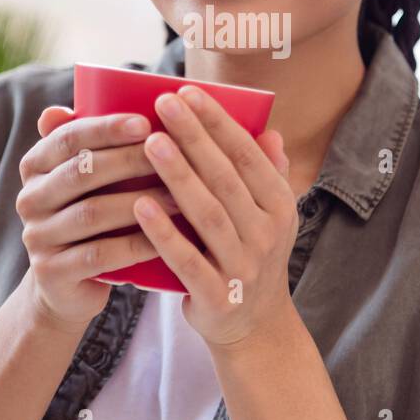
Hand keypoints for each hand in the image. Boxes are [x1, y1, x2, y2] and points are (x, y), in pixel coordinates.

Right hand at [15, 106, 180, 331]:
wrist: (68, 287)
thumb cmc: (93, 217)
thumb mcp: (90, 179)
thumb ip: (97, 142)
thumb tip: (108, 96)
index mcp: (35, 166)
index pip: (67, 138)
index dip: (106, 128)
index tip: (147, 122)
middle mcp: (28, 199)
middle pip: (80, 172)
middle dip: (129, 160)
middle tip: (173, 153)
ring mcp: (36, 238)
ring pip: (91, 213)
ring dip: (139, 202)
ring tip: (180, 196)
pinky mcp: (51, 273)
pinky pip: (98, 254)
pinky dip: (135, 244)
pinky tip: (166, 238)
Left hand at [131, 85, 298, 350]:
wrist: (254, 327)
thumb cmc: (251, 255)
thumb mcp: (271, 216)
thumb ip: (269, 173)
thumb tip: (269, 129)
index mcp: (280, 205)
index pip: (247, 155)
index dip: (217, 122)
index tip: (187, 91)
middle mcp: (267, 233)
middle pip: (226, 178)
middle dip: (194, 137)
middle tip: (162, 103)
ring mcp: (244, 265)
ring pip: (208, 214)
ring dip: (179, 176)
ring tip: (150, 143)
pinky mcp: (218, 295)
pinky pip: (187, 260)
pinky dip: (164, 233)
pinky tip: (139, 206)